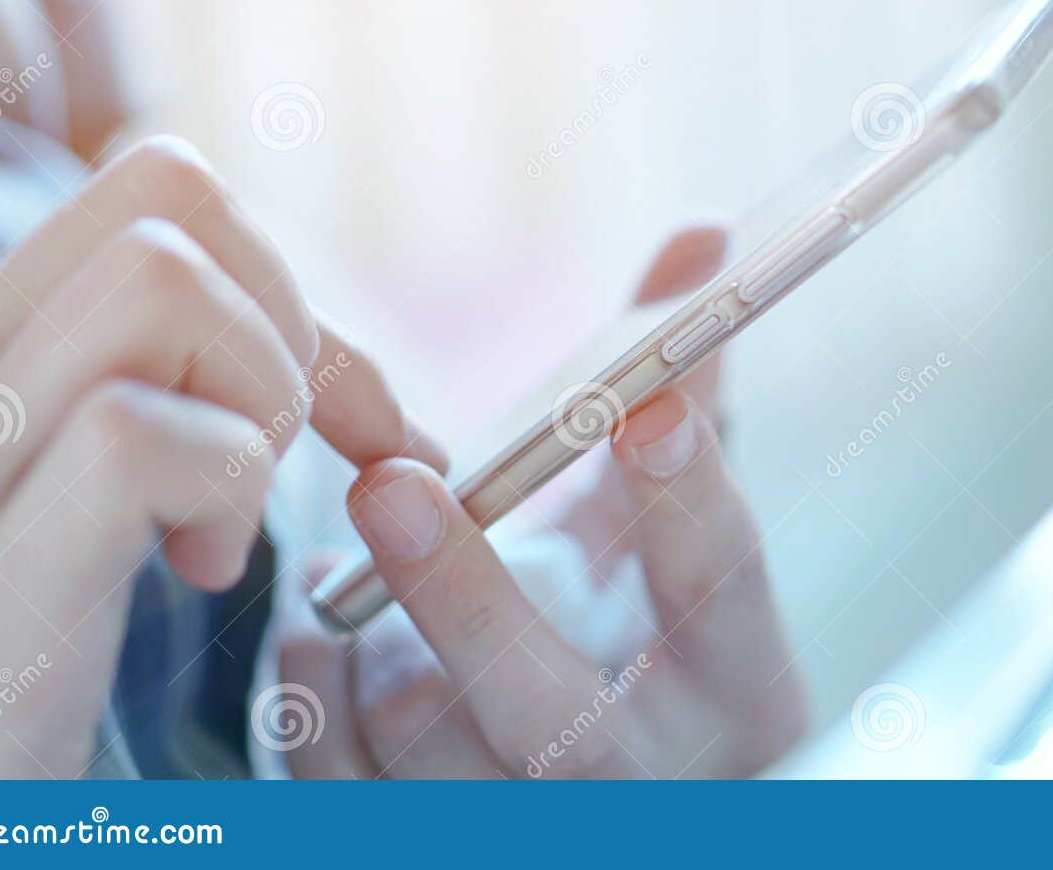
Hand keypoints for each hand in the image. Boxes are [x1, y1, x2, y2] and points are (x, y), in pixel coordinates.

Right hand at [0, 136, 445, 776]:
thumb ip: (200, 401)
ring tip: (223, 518)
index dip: (288, 282)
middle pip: (168, 195)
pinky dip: (223, 490)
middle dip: (289, 323)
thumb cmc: (55, 665)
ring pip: (158, 283)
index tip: (349, 415)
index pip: (158, 183)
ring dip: (259, 401)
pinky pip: (135, 435)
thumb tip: (380, 400)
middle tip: (279, 459)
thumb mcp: (120, 500)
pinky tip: (199, 572)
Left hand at [279, 229, 809, 777]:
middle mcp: (650, 773)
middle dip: (472, 599)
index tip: (643, 397)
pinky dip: (316, 705)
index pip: (723, 582)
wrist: (622, 775)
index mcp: (737, 675)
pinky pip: (350, 796)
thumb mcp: (670, 524)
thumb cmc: (640, 623)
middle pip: (560, 714)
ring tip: (353, 550)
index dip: (689, 489)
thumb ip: (680, 394)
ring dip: (378, 642)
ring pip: (437, 762)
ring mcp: (541, 825)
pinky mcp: (441, 845)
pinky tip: (315, 637)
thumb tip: (705, 242)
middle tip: (392, 483)